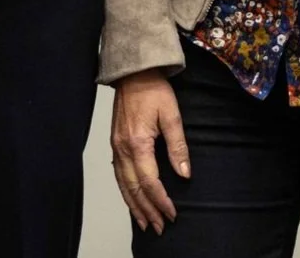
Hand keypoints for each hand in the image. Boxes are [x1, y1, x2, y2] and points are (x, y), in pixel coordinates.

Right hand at [109, 71, 189, 234]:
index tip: (172, 213)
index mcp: (137, 143)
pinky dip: (125, 192)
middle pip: (134, 188)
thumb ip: (178, 146)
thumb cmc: (153, 90)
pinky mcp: (115, 144)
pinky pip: (118, 175)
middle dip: (148, 210)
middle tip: (160, 227)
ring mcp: (116, 147)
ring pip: (123, 185)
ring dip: (134, 206)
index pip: (150, 181)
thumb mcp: (172, 115)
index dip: (161, 200)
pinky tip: (131, 200)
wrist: (133, 73)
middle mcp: (123, 149)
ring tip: (145, 223)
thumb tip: (184, 174)